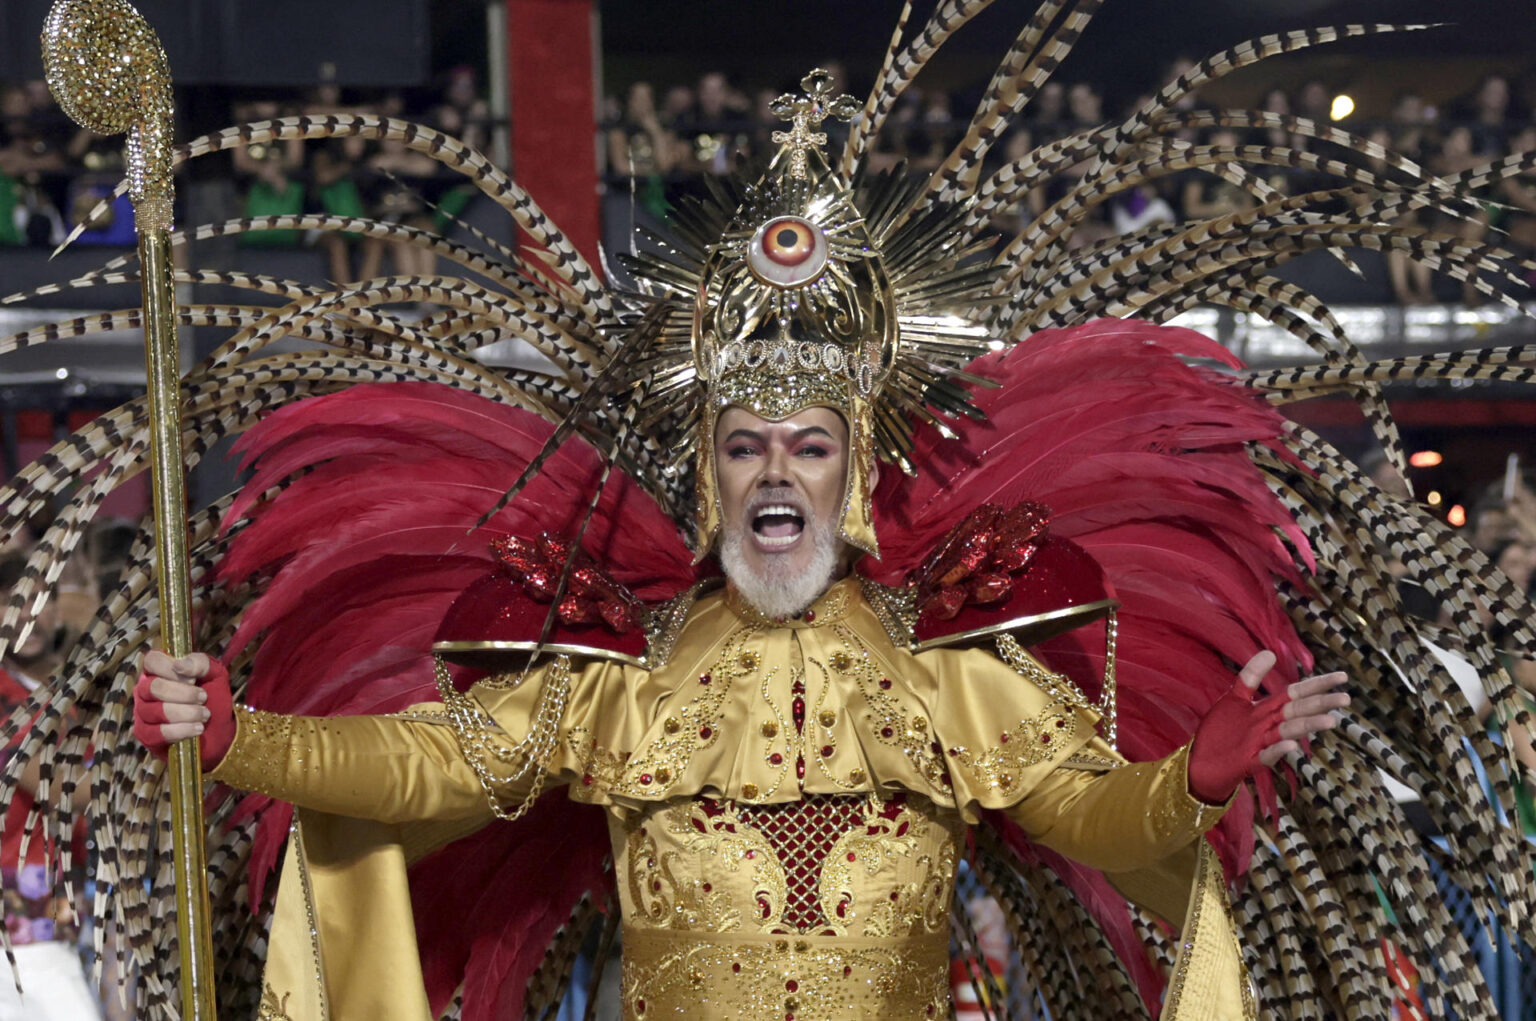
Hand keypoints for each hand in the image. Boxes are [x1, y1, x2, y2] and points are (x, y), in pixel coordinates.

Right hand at [132, 652, 234, 769]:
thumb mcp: (215, 674)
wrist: (219, 728)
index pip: (152, 661)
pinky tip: (197, 728)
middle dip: (183, 694)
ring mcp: (142, 712)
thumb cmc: (212, 696)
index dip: (171, 668)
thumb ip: (200, 663)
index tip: (193, 679)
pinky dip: (180, 730)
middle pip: (153, 687)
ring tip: (205, 714)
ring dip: (186, 713)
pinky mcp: (146, 734)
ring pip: (154, 711)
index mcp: (159, 670)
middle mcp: (145, 690)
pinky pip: (155, 733)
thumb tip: (180, 664)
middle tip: (203, 697)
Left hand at [1187, 651, 1349, 803]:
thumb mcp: (1234, 698)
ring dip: (1307, 726)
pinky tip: (1290, 745)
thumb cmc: (1221, 730)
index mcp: (1267, 709)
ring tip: (1330, 721)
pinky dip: (1278, 750)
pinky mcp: (1250, 761)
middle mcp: (1269, 725)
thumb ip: (1251, 677)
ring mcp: (1261, 744)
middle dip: (1321, 704)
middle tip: (1345, 699)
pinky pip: (1267, 756)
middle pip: (1298, 711)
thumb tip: (1270, 652)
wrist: (1202, 762)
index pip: (1296, 693)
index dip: (1317, 685)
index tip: (1343, 677)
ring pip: (1288, 732)